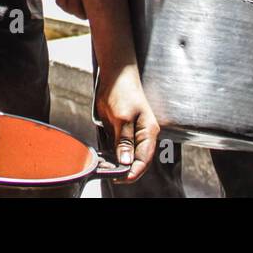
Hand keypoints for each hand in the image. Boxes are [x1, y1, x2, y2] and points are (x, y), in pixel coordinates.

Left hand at [95, 64, 158, 182]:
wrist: (116, 75)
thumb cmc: (123, 91)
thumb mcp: (122, 117)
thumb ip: (124, 140)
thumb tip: (125, 161)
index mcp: (148, 133)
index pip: (144, 160)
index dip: (132, 172)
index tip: (119, 177)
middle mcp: (143, 135)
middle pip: (137, 160)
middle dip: (125, 169)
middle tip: (109, 173)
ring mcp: (133, 133)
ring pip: (127, 155)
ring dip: (118, 162)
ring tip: (105, 166)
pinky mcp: (123, 130)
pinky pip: (120, 147)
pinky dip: (113, 154)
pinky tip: (104, 156)